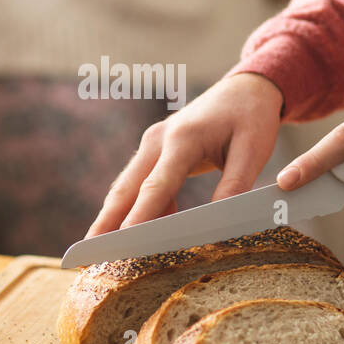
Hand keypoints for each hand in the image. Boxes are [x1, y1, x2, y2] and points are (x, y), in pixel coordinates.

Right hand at [86, 73, 284, 235]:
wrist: (245, 89)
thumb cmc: (250, 117)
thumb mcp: (253, 150)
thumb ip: (234, 186)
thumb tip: (217, 225)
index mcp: (183, 138)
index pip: (157, 185)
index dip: (140, 215)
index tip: (124, 241)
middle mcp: (159, 139)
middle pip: (127, 188)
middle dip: (107, 222)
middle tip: (90, 254)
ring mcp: (153, 144)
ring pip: (127, 187)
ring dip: (114, 218)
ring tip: (104, 251)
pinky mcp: (155, 151)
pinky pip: (141, 184)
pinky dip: (137, 208)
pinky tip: (140, 234)